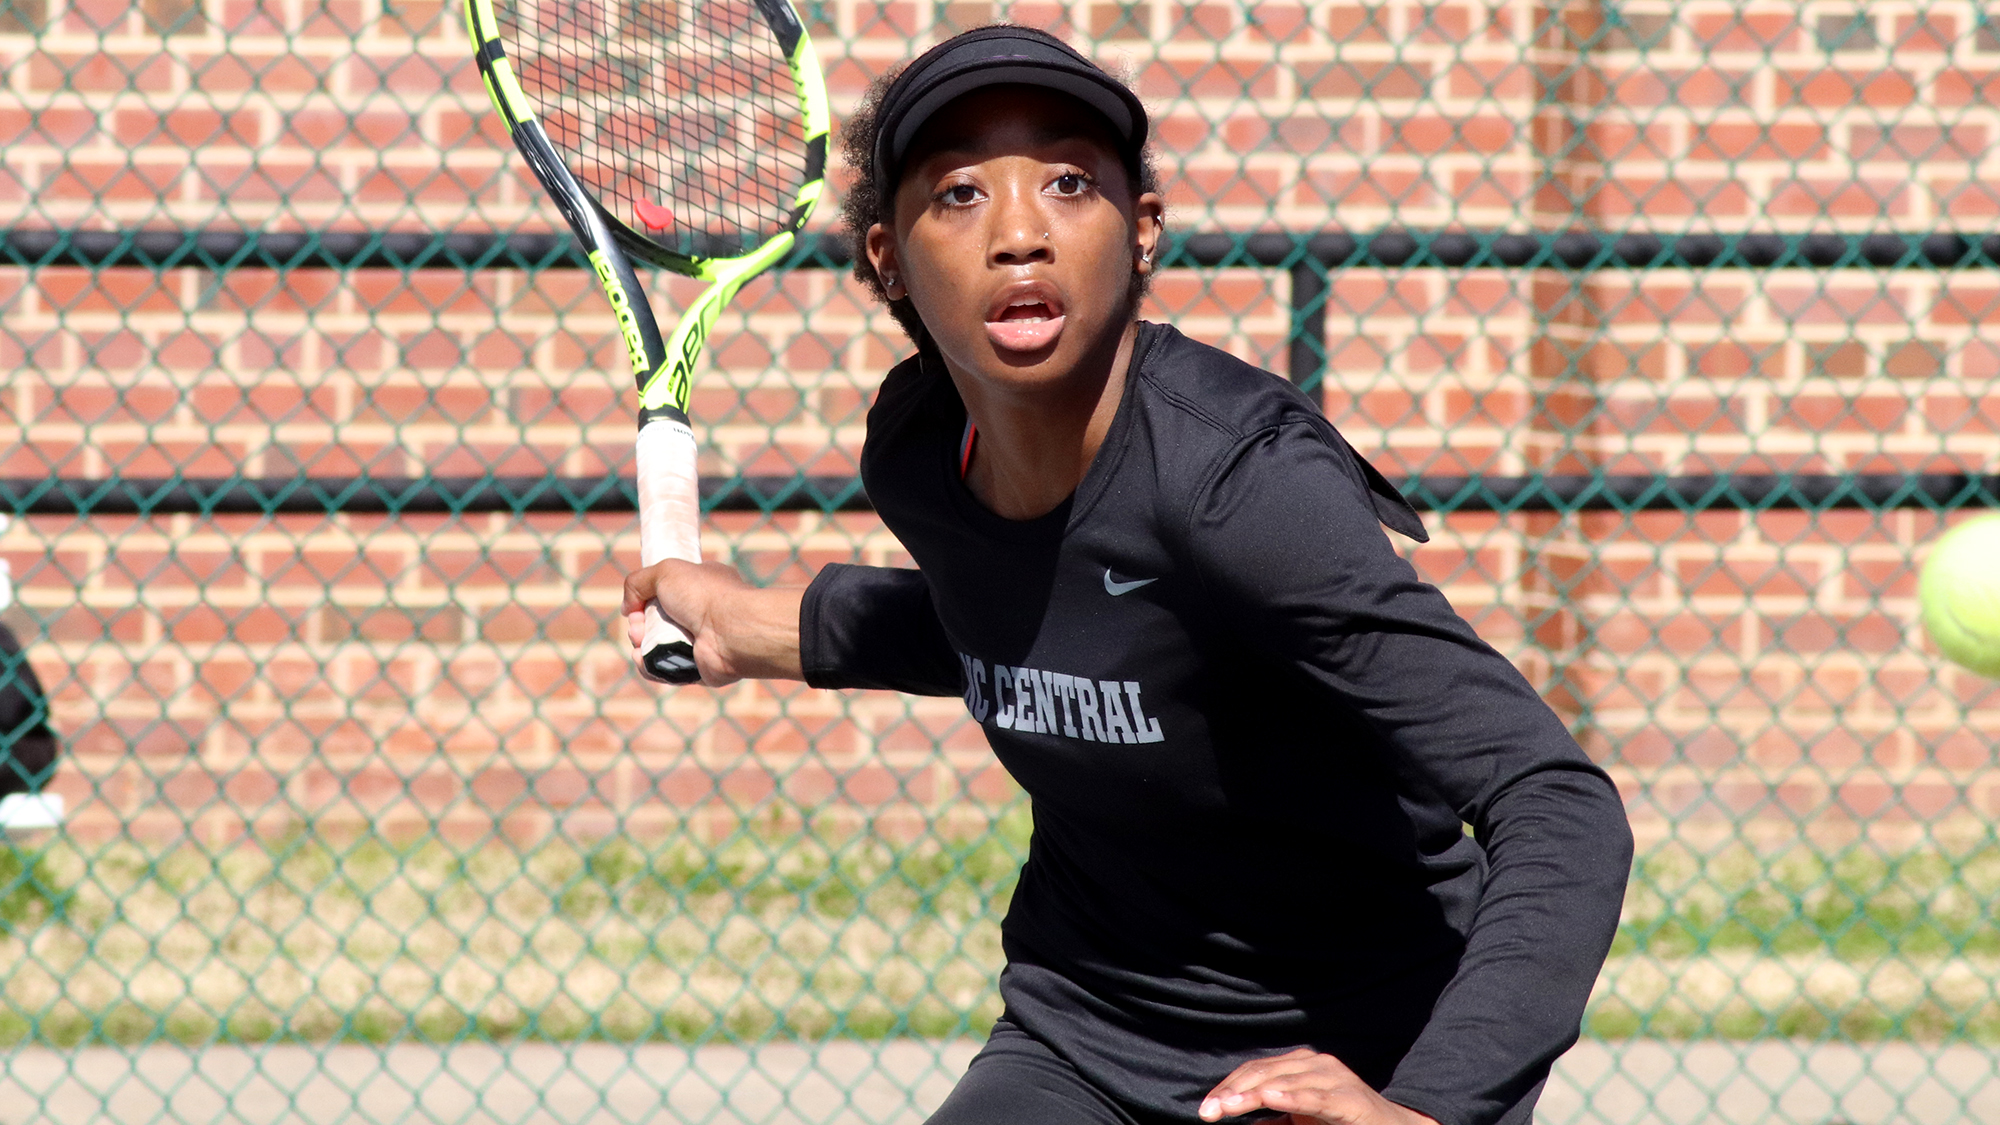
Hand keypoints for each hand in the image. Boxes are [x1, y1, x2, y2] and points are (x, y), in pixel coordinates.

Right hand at [621, 559, 803, 685]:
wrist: (731, 630)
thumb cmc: (704, 595)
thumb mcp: (665, 571)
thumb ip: (638, 582)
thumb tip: (628, 608)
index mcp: (700, 588)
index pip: (666, 594)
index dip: (645, 600)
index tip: (637, 604)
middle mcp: (701, 615)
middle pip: (656, 623)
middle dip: (638, 625)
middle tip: (638, 626)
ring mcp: (699, 644)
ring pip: (657, 647)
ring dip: (641, 645)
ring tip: (640, 642)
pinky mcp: (697, 669)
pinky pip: (665, 670)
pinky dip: (649, 666)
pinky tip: (642, 658)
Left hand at [1199, 1049, 1441, 1124]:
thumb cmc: (1344, 1122)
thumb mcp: (1302, 1119)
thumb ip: (1275, 1118)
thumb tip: (1240, 1118)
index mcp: (1300, 1066)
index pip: (1254, 1071)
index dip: (1228, 1088)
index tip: (1205, 1109)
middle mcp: (1315, 1064)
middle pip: (1263, 1073)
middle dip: (1232, 1093)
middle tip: (1208, 1112)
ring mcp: (1332, 1077)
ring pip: (1283, 1082)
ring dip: (1251, 1096)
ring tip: (1227, 1107)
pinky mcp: (1348, 1098)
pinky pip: (1314, 1097)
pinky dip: (1290, 1097)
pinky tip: (1269, 1097)